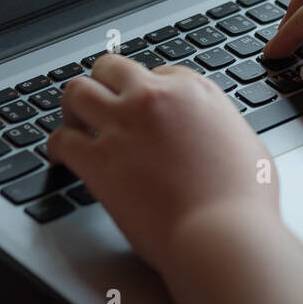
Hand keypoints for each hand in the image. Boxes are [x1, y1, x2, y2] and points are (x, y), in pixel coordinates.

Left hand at [47, 54, 279, 274]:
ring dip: (74, 106)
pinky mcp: (98, 160)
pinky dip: (56, 146)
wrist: (222, 234)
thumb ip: (220, 128)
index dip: (145, 91)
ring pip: (77, 91)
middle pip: (110, 69)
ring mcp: (122, 125)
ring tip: (75, 122)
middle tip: (101, 103)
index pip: (155, 73)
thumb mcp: (246, 144)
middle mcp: (153, 97)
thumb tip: (212, 134)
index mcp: (192, 90)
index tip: (141, 108)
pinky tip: (60, 155)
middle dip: (103, 84)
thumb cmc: (244, 200)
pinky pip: (61, 139)